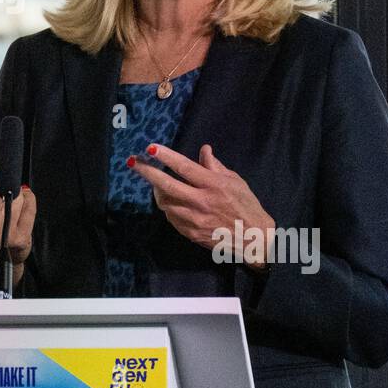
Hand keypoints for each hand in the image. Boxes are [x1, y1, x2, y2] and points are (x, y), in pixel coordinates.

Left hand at [127, 142, 274, 267]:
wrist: (254, 240)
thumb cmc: (246, 206)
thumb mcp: (235, 181)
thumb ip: (215, 166)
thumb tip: (204, 150)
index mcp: (213, 185)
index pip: (185, 167)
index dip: (166, 156)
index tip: (151, 148)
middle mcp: (201, 202)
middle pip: (167, 185)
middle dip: (147, 172)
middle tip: (133, 162)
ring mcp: (194, 220)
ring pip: (164, 202)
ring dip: (156, 191)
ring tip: (155, 183)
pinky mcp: (190, 233)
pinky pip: (171, 217)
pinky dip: (168, 207)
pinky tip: (170, 201)